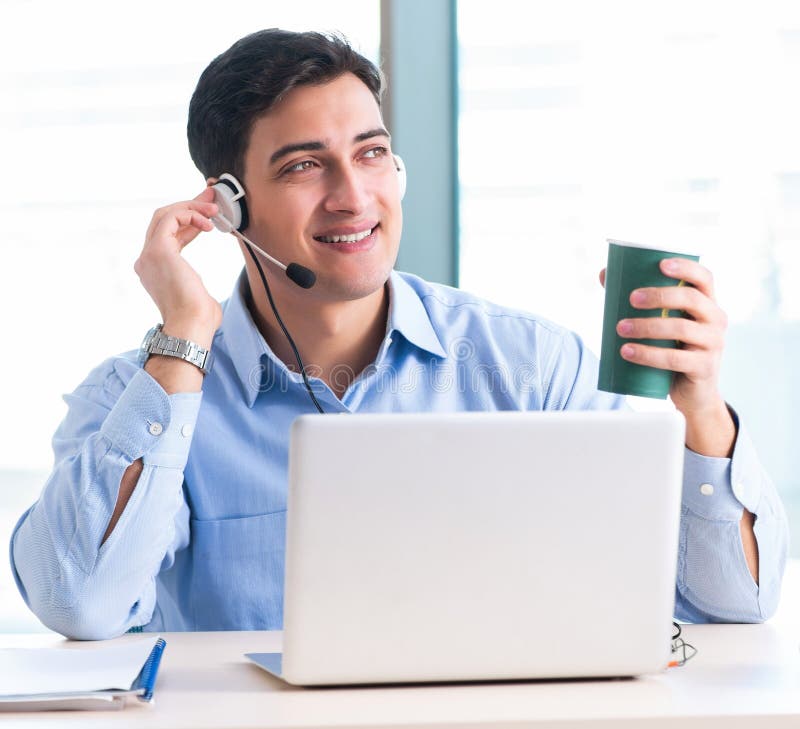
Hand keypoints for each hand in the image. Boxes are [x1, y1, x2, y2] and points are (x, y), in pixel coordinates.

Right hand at [134, 188, 221, 343]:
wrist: (191, 327)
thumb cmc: (199, 319)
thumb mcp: (197, 293)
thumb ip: (194, 282)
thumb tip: (202, 290)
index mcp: (154, 270)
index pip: (169, 235)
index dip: (189, 221)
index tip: (209, 213)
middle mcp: (147, 260)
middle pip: (164, 220)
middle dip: (189, 206)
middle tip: (212, 199)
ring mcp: (149, 254)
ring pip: (165, 215)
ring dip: (192, 208)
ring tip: (214, 209)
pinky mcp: (158, 250)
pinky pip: (171, 218)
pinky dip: (190, 214)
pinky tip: (208, 223)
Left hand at [599, 259, 734, 455]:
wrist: (692, 393)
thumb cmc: (673, 349)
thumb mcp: (663, 322)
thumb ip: (639, 299)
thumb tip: (605, 273)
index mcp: (707, 303)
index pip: (704, 278)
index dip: (686, 268)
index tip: (660, 265)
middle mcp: (716, 320)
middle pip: (691, 299)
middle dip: (659, 296)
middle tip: (630, 299)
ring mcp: (713, 344)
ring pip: (681, 329)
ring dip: (647, 326)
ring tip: (620, 328)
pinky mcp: (704, 368)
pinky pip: (675, 359)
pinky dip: (647, 354)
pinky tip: (626, 351)